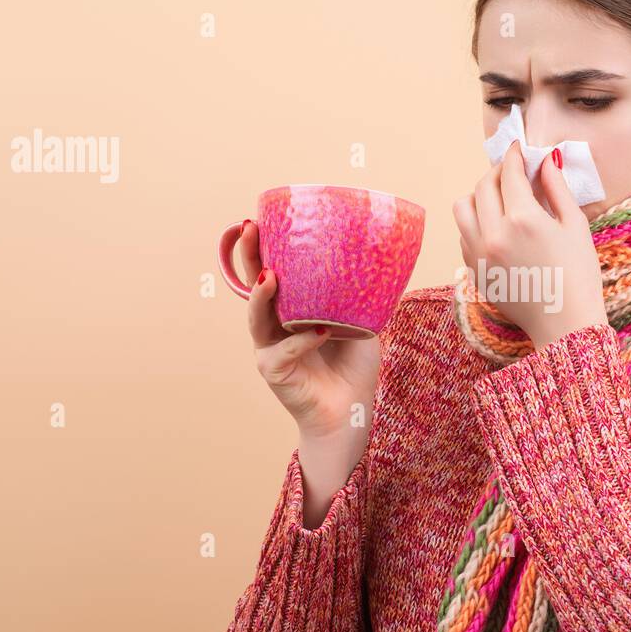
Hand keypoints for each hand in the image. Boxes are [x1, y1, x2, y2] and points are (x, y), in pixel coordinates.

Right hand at [238, 221, 380, 442]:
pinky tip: (319, 332)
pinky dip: (301, 341)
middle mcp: (273, 326)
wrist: (351, 412)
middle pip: (253, 287)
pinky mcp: (275, 372)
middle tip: (250, 229)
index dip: (261, 248)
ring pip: (257, 318)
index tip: (259, 219)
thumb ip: (359, 296)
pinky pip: (284, 352)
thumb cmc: (352, 367)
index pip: (270, 272)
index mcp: (289, 310)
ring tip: (270, 275)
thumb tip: (381, 259)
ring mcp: (270, 348)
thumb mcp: (361, 322)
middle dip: (250, 257)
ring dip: (262, 296)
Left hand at [452, 140, 607, 347]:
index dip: (515, 156)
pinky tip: (496, 226)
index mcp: (523, 219)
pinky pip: (463, 234)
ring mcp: (479, 254)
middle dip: (498, 172)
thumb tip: (546, 160)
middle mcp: (494, 233)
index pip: (509, 173)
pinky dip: (475, 222)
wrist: (565, 325)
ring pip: (463, 207)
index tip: (520, 149)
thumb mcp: (575, 226)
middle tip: (513, 171)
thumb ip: (557, 189)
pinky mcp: (474, 270)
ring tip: (498, 198)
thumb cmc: (578, 276)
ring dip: (479, 195)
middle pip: (483, 186)